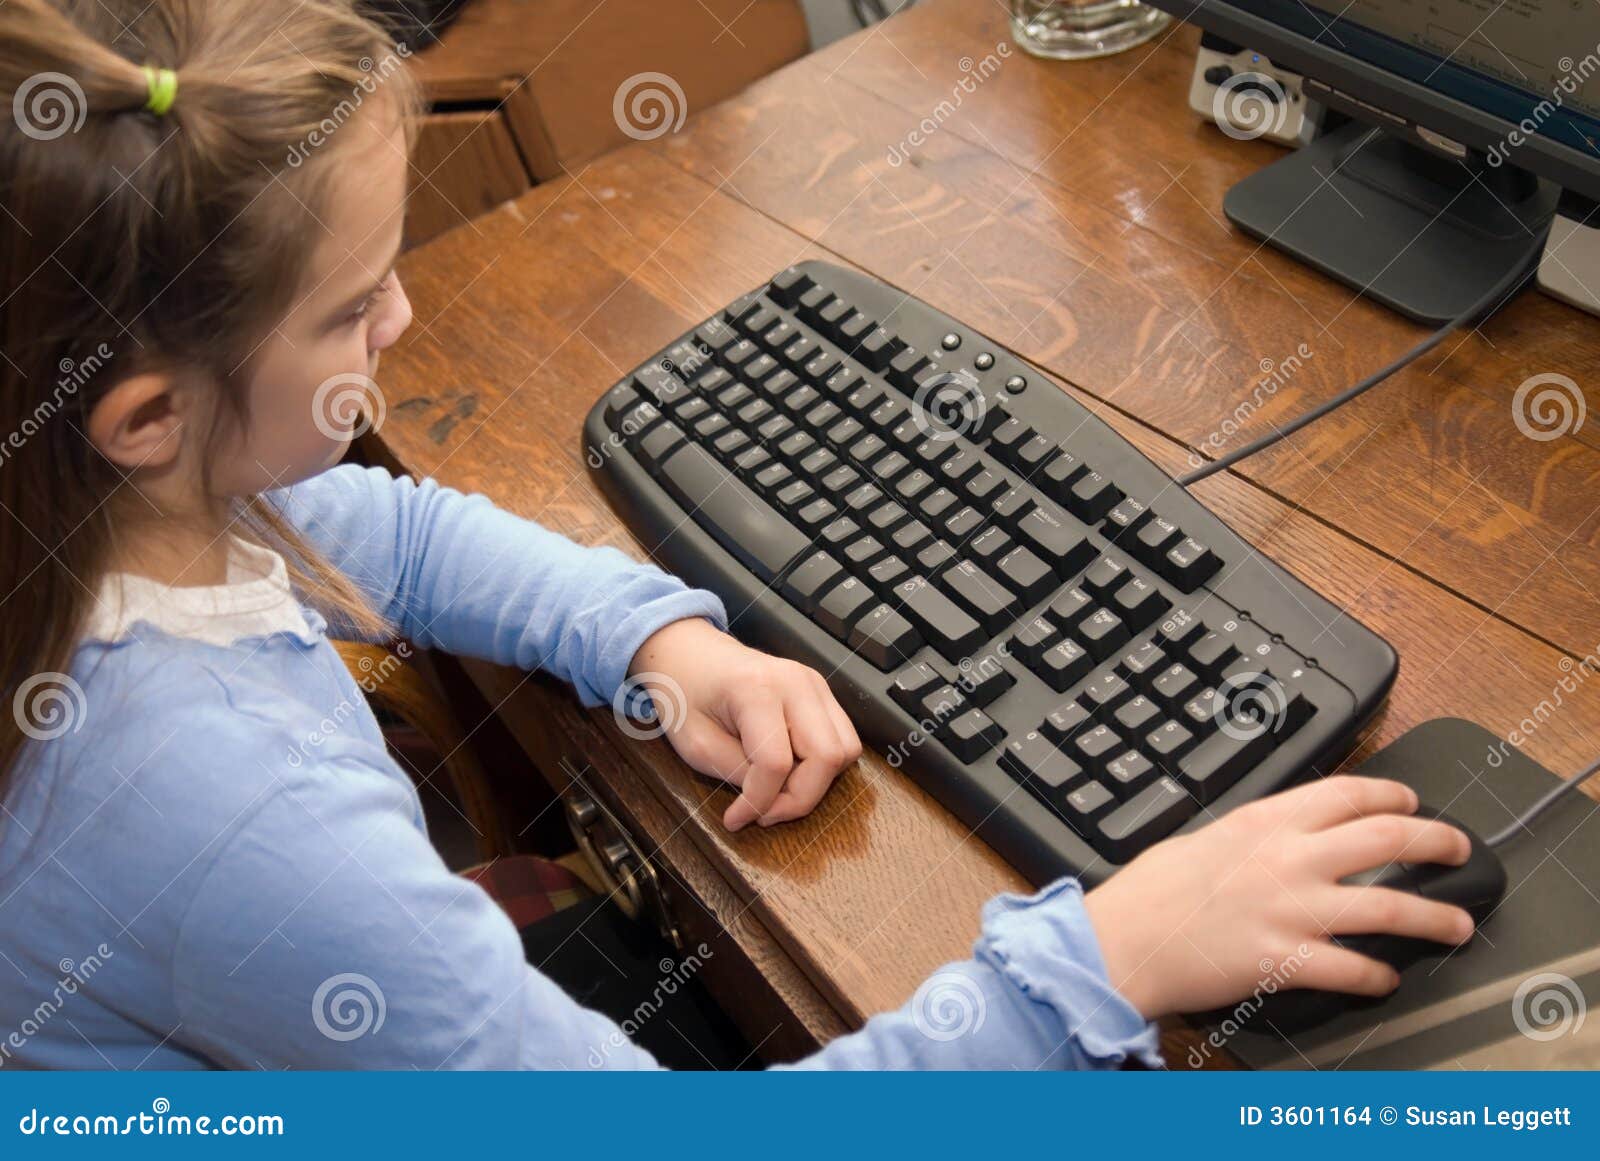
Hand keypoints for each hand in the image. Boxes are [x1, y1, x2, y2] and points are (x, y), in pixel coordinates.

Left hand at [627, 618, 862, 830]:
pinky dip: (823, 765)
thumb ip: (737, 774)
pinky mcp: (822, 692)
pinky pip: (843, 739)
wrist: (691, 653)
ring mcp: (814, 684)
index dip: (759, 802)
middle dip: (800, 798)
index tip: (735, 819)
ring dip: (817, 783)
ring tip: (778, 789)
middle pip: (827, 756)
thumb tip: (771, 801)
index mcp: (755, 689)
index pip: (777, 763)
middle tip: (765, 812)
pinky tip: (791, 768)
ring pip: (845, 749)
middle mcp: (795, 682)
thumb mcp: (695, 744)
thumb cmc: (686, 694)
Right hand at [1082, 776, 1476, 1019]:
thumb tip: (1277, 840)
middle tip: (1457, 850)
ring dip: (1434, 917)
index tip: (1411, 803)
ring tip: (1457, 926)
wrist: (1121, 941)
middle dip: (1437, 842)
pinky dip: (1378, 977)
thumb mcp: (1202, 839)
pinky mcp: (1286, 959)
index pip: (1347, 794)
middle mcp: (1287, 859)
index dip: (1391, 796)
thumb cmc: (1148, 895)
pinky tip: (1387, 980)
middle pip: (1386, 839)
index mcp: (1264, 823)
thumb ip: (1250, 837)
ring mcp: (1292, 910)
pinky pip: (1352, 968)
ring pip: (1389, 906)